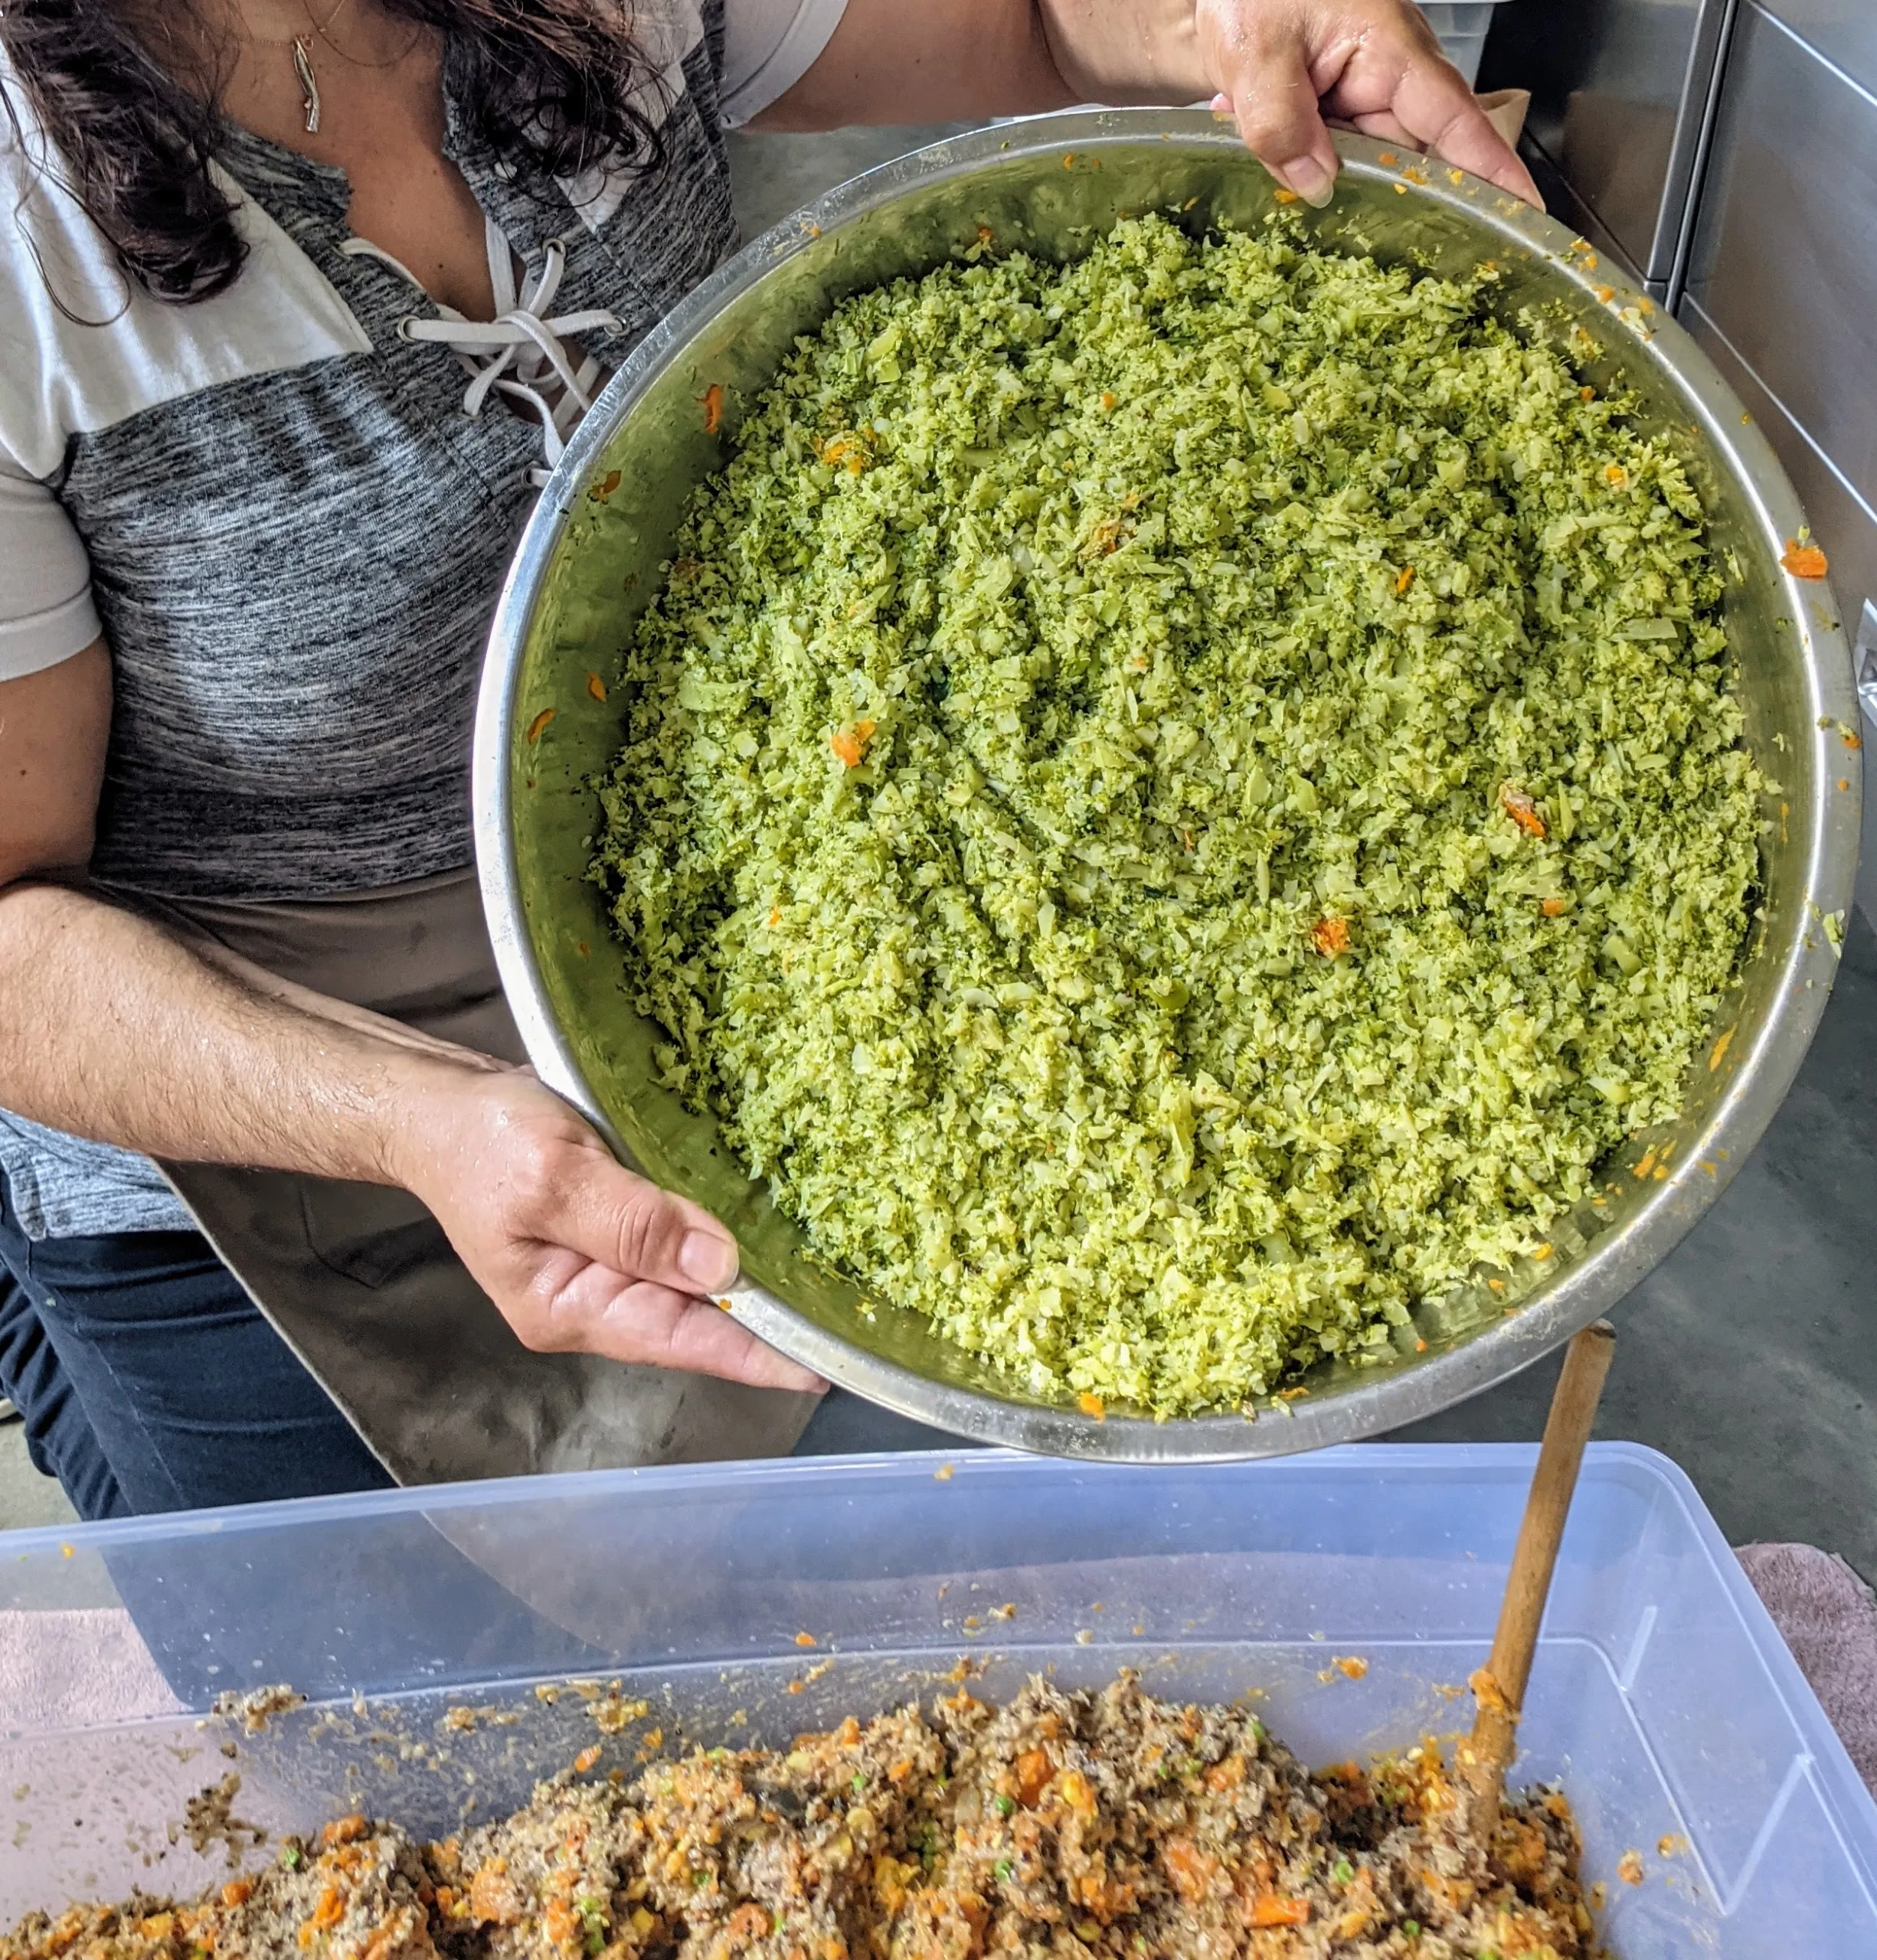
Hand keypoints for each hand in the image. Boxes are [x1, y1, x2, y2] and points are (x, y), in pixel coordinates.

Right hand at [394, 1067, 826, 1392]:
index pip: (684, 1341)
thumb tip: (721, 1267)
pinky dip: (725, 1231)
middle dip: (768, 1315)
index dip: (758, 1352)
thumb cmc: (480, 1140)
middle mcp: (597, 1299)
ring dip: (754, 1273)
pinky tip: (775, 1222)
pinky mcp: (619, 1223)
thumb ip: (634, 1225)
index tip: (825, 1364)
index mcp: (571, 1308)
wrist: (436, 1103)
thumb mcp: (554, 1178)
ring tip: (832, 1277)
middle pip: (697, 1317)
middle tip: (851, 1311)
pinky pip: (682, 1239)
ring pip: (696, 1280)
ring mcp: (607, 1264)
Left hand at [1196, 0, 1539, 206]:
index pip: (1456, 120)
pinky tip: (1255, 133)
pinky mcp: (1340, 111)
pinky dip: (1299, 156)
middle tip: (1336, 213)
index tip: (1521, 213)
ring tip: (1263, 136)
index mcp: (1391, 50)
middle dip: (1372, 191)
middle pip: (1407, 158)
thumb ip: (1279, 123)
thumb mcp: (1256, 55)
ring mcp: (1366, 95)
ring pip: (1366, 164)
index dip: (1491, 172)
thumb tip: (1316, 188)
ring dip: (1319, 168)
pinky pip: (1336, 154)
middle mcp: (1391, 76)